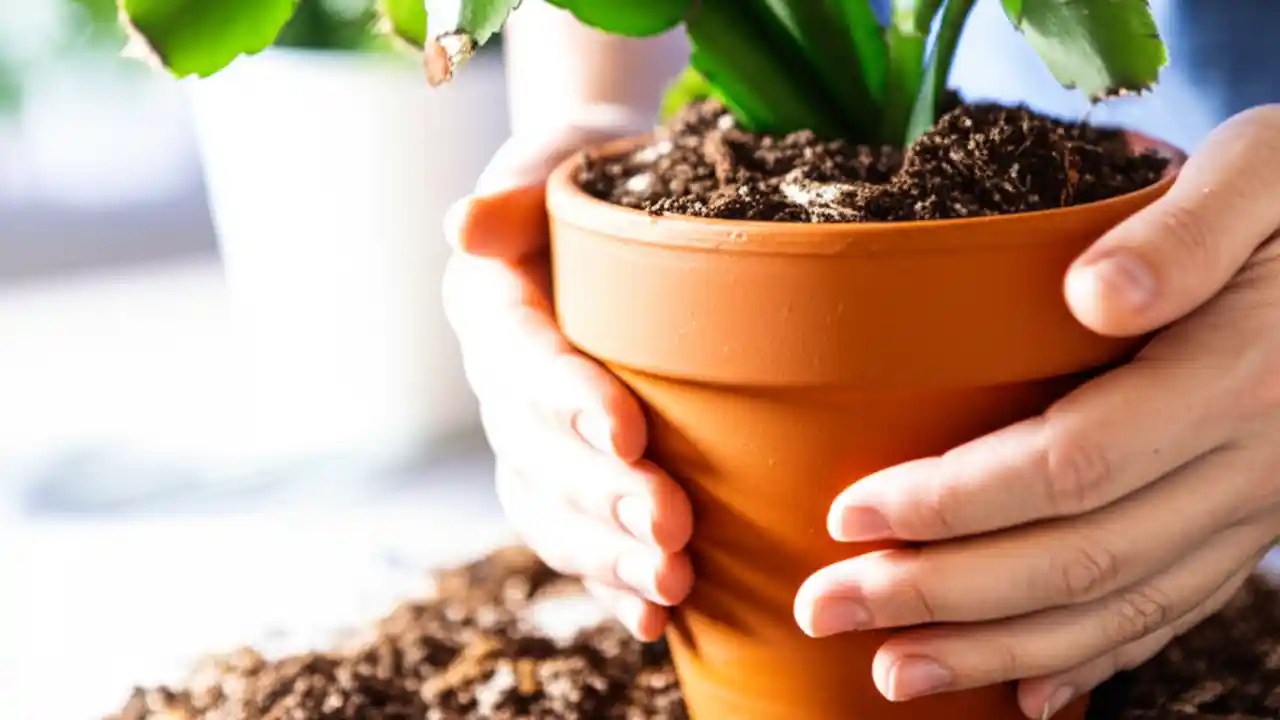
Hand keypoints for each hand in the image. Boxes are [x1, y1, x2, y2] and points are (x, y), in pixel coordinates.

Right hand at [443, 112, 694, 640]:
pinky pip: (576, 536)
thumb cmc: (592, 172)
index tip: (628, 432)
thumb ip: (516, 191)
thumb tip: (464, 224)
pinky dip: (610, 582)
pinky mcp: (570, 470)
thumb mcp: (554, 159)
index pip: (522, 359)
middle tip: (672, 528)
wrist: (613, 204)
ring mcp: (531, 437)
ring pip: (552, 510)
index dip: (568, 400)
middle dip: (603, 496)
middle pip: (537, 452)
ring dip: (608, 554)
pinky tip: (655, 618)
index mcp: (494, 308)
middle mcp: (502, 383)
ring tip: (672, 583)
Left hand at [794, 105, 1279, 717]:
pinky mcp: (1249, 525)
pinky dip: (1091, 659)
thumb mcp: (1261, 174)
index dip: (955, 502)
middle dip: (938, 596)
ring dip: (995, 650)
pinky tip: (1026, 694)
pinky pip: (1171, 612)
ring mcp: (1253, 509)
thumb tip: (1094, 294)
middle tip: (825, 608)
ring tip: (891, 672)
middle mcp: (1245, 464)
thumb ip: (1183, 232)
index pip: (1069, 464)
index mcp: (1228, 376)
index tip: (851, 512)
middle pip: (1075, 558)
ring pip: (1115, 607)